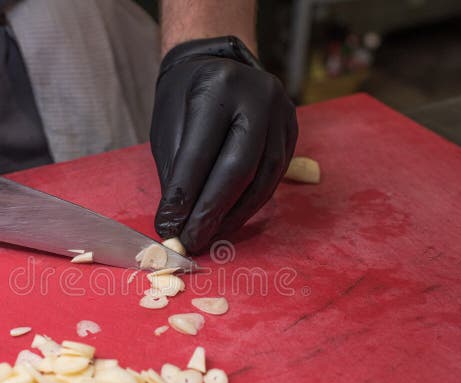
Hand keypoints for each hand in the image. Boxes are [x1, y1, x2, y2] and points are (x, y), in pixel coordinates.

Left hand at [150, 36, 297, 253]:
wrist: (220, 63)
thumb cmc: (186, 98)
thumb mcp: (169, 126)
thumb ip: (176, 172)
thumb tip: (175, 223)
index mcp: (217, 87)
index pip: (201, 152)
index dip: (185, 197)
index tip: (168, 227)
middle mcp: (257, 97)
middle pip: (238, 169)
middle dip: (211, 212)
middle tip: (191, 241)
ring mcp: (281, 114)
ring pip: (261, 179)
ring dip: (233, 215)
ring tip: (208, 236)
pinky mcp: (292, 132)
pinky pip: (272, 178)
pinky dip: (249, 205)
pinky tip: (228, 221)